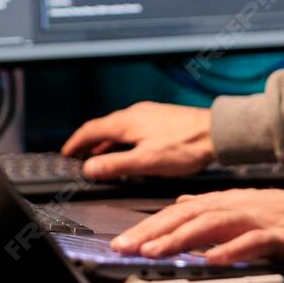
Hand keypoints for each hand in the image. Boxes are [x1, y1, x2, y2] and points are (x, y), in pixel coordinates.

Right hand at [61, 101, 215, 180]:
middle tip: (77, 154)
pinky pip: (132, 127)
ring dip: (104, 140)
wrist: (217, 132)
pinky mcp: (161, 118)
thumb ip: (116, 165)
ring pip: (118, 126)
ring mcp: (148, 114)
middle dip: (87, 141)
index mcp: (127, 122)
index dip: (75, 142)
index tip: (66, 153)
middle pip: (103, 126)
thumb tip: (89, 169)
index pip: (91, 130)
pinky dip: (121, 138)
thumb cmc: (185, 146)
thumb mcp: (147, 162)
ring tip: (98, 154)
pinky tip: (129, 148)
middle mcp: (135, 113)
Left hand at [111, 185, 283, 265]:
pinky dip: (232, 250)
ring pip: (214, 225)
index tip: (121, 242)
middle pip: (189, 216)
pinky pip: (255, 242)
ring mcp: (262, 219)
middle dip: (153, 232)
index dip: (149, 226)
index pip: (180, 212)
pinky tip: (213, 259)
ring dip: (181, 239)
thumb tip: (180, 205)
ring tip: (156, 252)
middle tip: (124, 248)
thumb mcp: (249, 206)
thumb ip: (214, 207)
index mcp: (229, 201)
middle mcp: (241, 206)